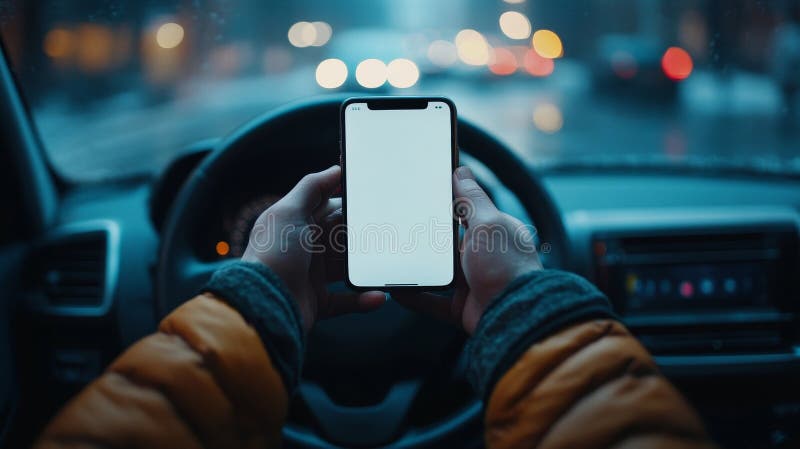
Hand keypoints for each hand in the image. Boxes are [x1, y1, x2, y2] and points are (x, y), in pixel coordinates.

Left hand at [242, 166, 384, 331]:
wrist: (263, 304)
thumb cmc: (274, 254)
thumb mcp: (289, 211)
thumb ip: (312, 186)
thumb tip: (336, 169)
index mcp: (298, 224)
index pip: (331, 209)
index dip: (352, 206)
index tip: (377, 202)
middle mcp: (305, 248)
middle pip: (343, 238)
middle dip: (364, 237)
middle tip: (391, 233)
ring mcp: (312, 276)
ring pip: (348, 267)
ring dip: (367, 267)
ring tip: (387, 264)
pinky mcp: (318, 302)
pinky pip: (347, 300)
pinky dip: (363, 298)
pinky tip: (378, 295)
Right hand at [395, 166, 542, 333]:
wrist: (514, 316)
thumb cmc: (507, 267)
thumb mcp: (489, 223)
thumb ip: (472, 199)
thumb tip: (462, 171)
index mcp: (494, 232)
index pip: (466, 211)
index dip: (446, 202)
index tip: (421, 194)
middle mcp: (484, 256)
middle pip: (448, 242)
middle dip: (426, 236)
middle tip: (399, 224)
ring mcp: (472, 283)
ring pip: (438, 271)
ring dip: (417, 266)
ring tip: (394, 254)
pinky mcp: (461, 307)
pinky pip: (431, 300)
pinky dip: (414, 296)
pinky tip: (397, 288)